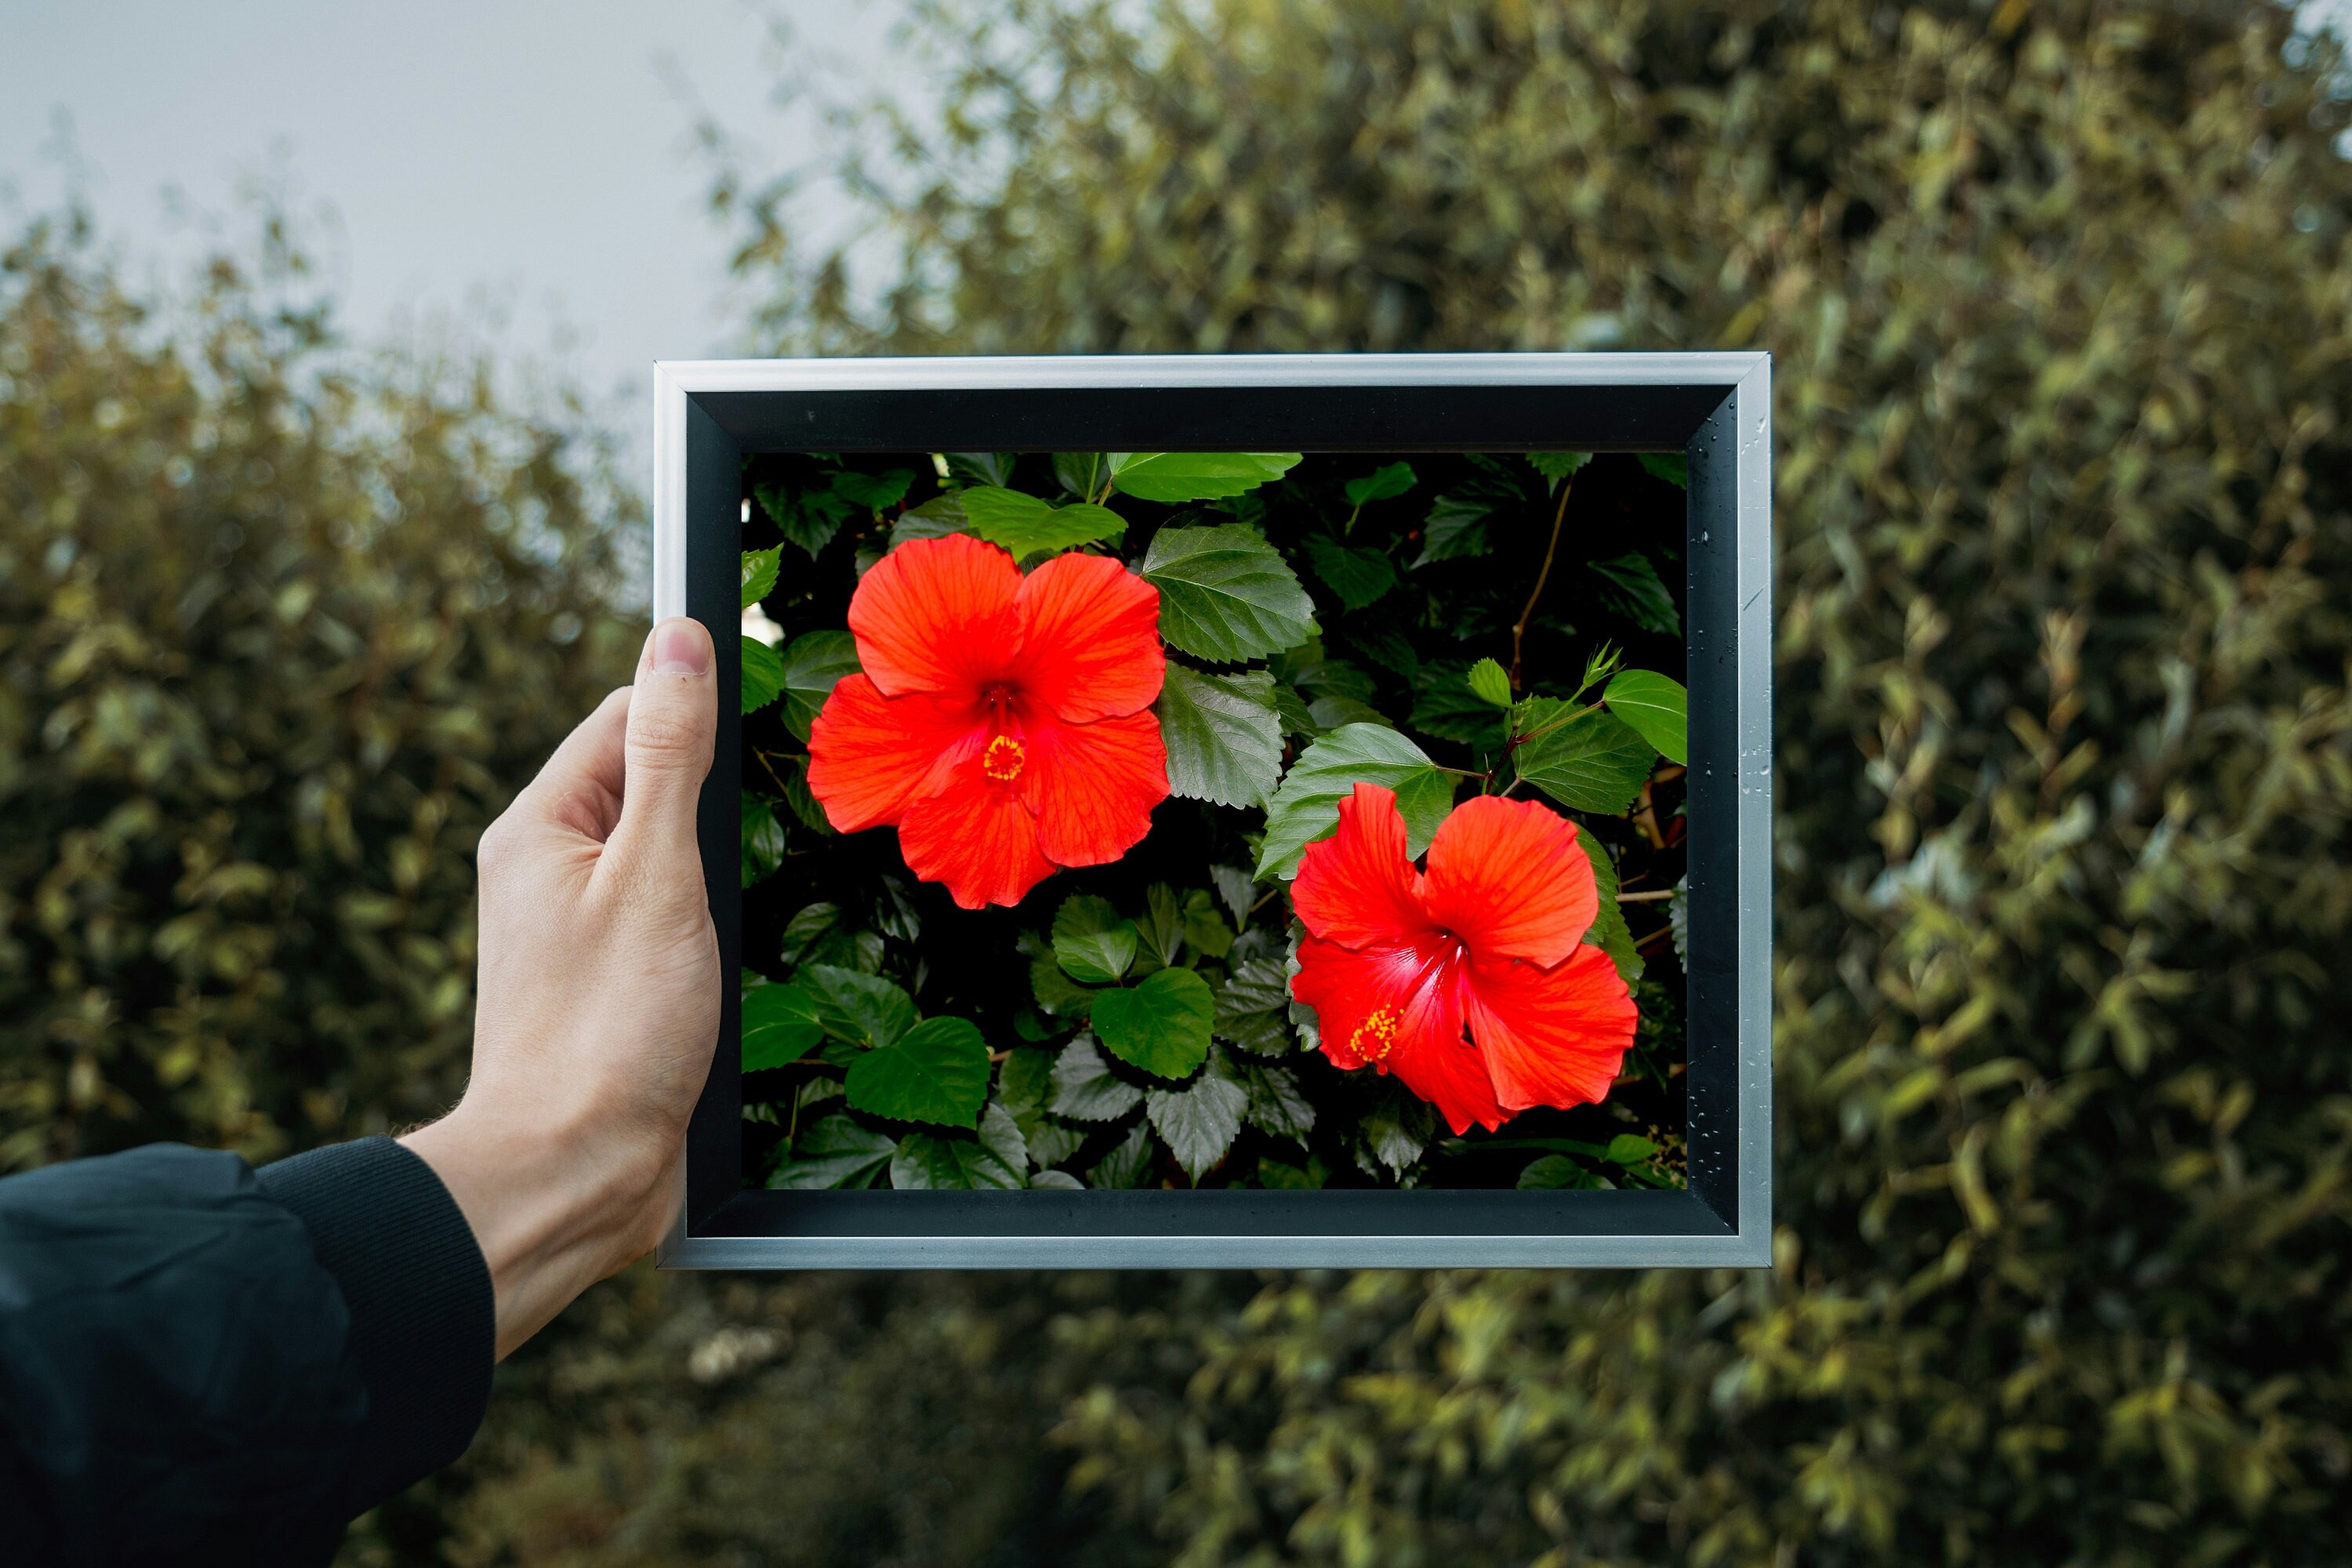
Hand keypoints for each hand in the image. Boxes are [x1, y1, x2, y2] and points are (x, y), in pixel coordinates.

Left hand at [402, 617, 720, 1358]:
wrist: (573, 1174)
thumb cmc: (608, 1028)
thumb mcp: (656, 871)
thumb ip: (672, 751)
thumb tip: (679, 639)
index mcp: (537, 827)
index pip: (624, 716)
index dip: (691, 715)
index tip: (750, 739)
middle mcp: (544, 871)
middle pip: (647, 787)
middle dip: (706, 808)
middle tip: (731, 860)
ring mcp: (571, 933)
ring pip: (663, 861)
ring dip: (707, 880)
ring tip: (719, 929)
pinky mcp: (602, 988)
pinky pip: (664, 924)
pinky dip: (702, 934)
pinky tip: (715, 973)